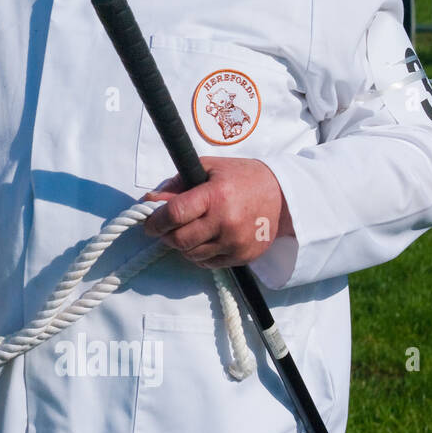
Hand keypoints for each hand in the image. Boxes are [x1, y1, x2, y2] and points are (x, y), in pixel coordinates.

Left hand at [143, 156, 293, 266]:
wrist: (283, 195)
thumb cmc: (241, 177)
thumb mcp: (207, 169)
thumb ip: (176, 184)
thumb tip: (149, 200)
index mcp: (215, 196)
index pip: (174, 214)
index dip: (155, 220)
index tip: (148, 222)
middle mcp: (226, 221)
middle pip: (179, 239)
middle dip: (166, 235)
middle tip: (165, 228)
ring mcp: (236, 242)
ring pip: (191, 255)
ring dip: (182, 245)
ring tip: (187, 231)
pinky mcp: (243, 256)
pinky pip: (208, 263)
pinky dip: (199, 254)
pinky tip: (204, 240)